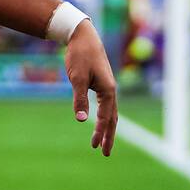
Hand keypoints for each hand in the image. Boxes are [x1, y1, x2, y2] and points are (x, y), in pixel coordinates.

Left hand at [65, 20, 117, 155]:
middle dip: (109, 136)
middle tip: (105, 153)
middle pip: (113, 118)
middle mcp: (111, 89)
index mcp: (108, 90)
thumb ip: (79, 99)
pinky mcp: (102, 82)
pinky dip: (105, 116)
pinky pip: (106, 104)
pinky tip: (100, 121)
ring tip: (102, 142)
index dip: (100, 133)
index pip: (105, 117)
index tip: (95, 146)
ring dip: (107, 128)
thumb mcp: (76, 78)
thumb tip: (81, 120)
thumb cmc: (79, 55)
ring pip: (111, 112)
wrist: (82, 35)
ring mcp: (107, 86)